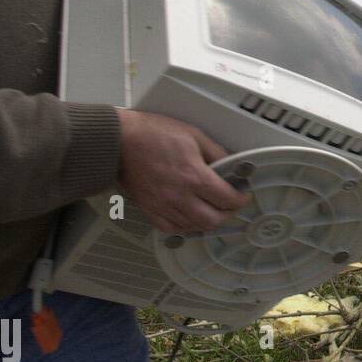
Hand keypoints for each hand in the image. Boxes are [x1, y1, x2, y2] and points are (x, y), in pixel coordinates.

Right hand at [115, 109, 249, 234]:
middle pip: (213, 220)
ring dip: (207, 221)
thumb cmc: (152, 134)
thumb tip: (232, 164)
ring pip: (193, 227)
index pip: (227, 199)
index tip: (242, 195)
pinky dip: (184, 226)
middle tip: (230, 205)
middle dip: (227, 214)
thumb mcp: (193, 135)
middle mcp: (180, 196)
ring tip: (211, 210)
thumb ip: (216, 152)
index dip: (240, 199)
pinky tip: (189, 216)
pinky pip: (171, 228)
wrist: (118, 140)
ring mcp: (163, 205)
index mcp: (194, 176)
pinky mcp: (149, 209)